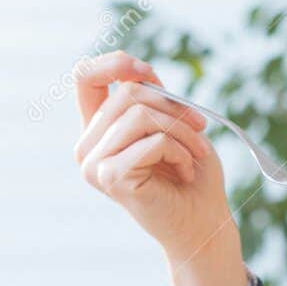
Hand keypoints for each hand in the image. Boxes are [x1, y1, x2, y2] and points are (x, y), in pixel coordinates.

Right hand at [73, 51, 248, 285]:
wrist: (202, 222)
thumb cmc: (191, 173)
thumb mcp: (172, 123)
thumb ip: (150, 97)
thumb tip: (138, 71)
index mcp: (97, 130)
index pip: (84, 76)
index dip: (115, 63)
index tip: (147, 71)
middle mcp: (86, 147)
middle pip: (127, 93)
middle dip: (174, 107)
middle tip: (200, 129)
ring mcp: (94, 164)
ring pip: (140, 115)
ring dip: (182, 130)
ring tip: (197, 152)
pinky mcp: (110, 178)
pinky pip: (153, 141)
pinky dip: (180, 151)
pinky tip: (186, 171)